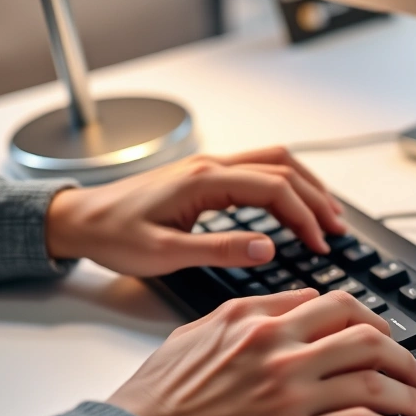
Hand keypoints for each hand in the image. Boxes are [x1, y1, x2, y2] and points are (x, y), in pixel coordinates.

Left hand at [45, 147, 347, 276]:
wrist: (78, 221)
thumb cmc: (113, 236)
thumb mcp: (164, 253)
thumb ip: (219, 249)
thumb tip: (268, 247)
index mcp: (204, 181)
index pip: (274, 188)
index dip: (304, 216)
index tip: (320, 244)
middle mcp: (210, 166)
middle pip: (283, 168)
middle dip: (316, 197)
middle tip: (337, 228)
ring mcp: (208, 168)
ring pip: (274, 163)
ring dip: (305, 186)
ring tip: (327, 215)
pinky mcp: (205, 177)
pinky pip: (258, 170)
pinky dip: (285, 185)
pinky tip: (292, 207)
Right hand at [107, 289, 415, 415]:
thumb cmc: (159, 397)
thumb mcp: (198, 331)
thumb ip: (249, 309)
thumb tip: (292, 300)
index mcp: (259, 320)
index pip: (336, 306)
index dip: (371, 321)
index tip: (383, 338)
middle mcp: (281, 349)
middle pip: (367, 337)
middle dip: (404, 355)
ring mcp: (290, 392)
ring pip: (375, 380)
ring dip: (412, 395)